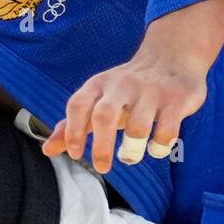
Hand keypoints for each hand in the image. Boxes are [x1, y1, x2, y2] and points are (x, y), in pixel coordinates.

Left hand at [41, 0, 223, 172]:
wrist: (172, 55)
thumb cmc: (128, 88)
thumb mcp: (97, 99)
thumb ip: (72, 125)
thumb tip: (47, 150)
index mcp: (99, 84)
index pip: (78, 105)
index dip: (72, 131)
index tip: (76, 154)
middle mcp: (123, 85)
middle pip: (104, 116)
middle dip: (101, 147)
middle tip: (102, 167)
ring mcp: (151, 92)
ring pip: (137, 128)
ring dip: (131, 150)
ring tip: (129, 156)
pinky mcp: (176, 100)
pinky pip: (166, 131)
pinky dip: (159, 147)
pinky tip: (155, 149)